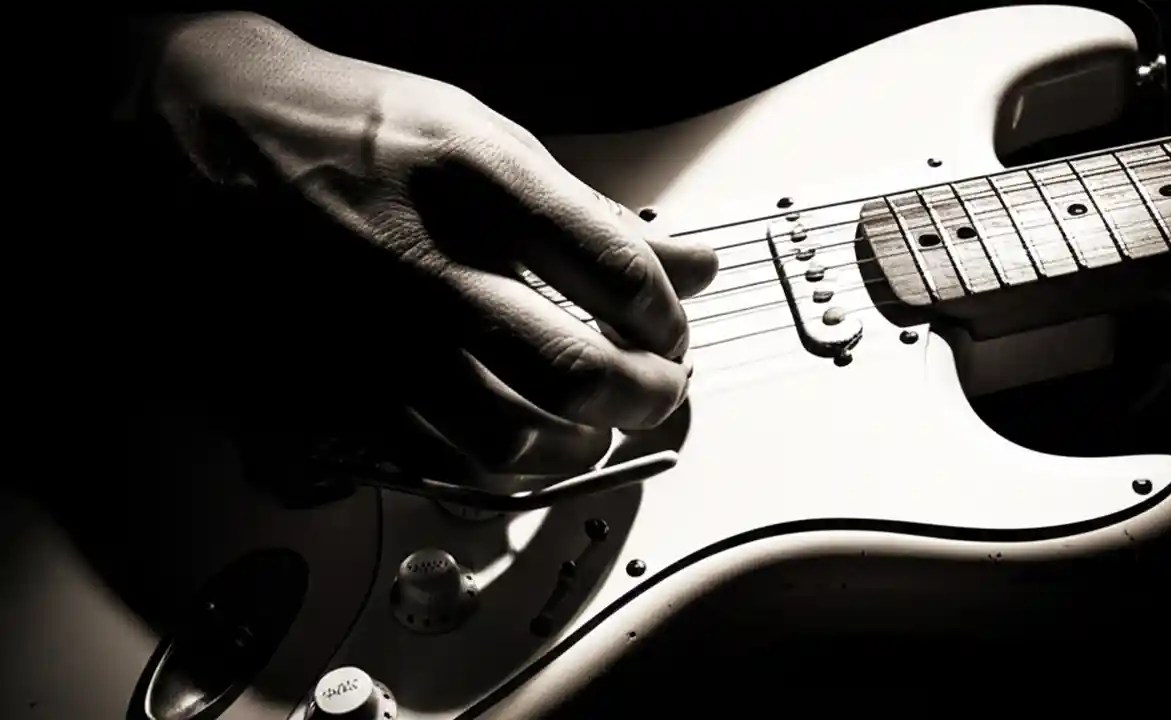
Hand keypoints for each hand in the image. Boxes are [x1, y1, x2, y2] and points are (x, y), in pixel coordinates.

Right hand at [149, 13, 717, 473]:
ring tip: (583, 426)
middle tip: (652, 392)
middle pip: (578, 372)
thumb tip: (686, 264)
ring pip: (509, 441)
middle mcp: (420, 266)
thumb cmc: (343, 132)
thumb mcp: (479, 137)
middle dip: (645, 396)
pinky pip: (427, 461)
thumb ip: (589, 213)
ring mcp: (365, 339)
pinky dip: (483, 462)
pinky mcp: (317, 392)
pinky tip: (498, 435)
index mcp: (472, 181)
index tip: (667, 328)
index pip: (618, 274)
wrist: (196, 140)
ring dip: (572, 445)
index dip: (666, 317)